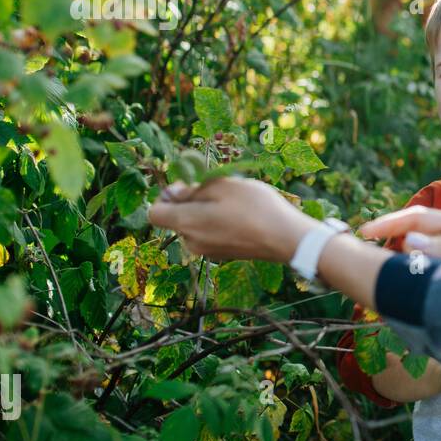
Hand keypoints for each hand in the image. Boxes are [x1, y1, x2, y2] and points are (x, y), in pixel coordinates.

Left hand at [148, 177, 319, 263]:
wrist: (286, 239)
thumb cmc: (255, 208)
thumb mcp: (223, 185)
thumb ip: (192, 187)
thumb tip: (172, 191)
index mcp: (186, 222)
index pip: (155, 213)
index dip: (165, 196)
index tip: (187, 186)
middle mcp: (191, 241)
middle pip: (177, 218)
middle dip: (191, 202)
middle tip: (219, 190)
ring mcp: (207, 251)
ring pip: (195, 226)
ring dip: (207, 212)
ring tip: (235, 204)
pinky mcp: (222, 255)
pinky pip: (210, 235)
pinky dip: (218, 224)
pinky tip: (242, 218)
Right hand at [359, 206, 440, 262]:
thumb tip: (411, 241)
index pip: (418, 218)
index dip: (389, 223)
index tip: (365, 232)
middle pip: (416, 226)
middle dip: (389, 231)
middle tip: (363, 242)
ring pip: (420, 242)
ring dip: (398, 246)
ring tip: (373, 255)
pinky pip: (429, 257)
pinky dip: (412, 261)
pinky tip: (400, 270)